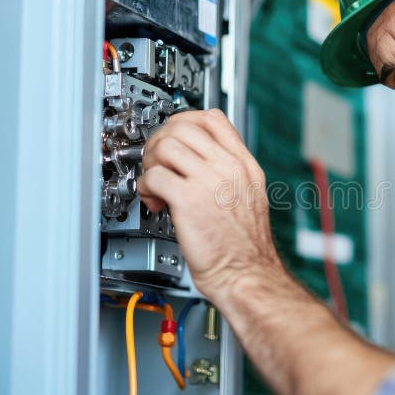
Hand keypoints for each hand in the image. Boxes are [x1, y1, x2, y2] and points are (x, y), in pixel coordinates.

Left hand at [137, 109, 281, 300]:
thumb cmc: (246, 248)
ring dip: (151, 163)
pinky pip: (154, 175)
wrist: (247, 275)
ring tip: (156, 184)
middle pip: (184, 125)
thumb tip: (198, 163)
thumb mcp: (249, 198)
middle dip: (161, 141)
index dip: (186, 122)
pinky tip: (154, 201)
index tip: (174, 138)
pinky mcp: (189, 201)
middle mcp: (229, 168)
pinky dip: (145, 187)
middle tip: (158, 163)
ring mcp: (209, 182)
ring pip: (166, 145)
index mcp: (245, 166)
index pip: (213, 119)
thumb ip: (228, 176)